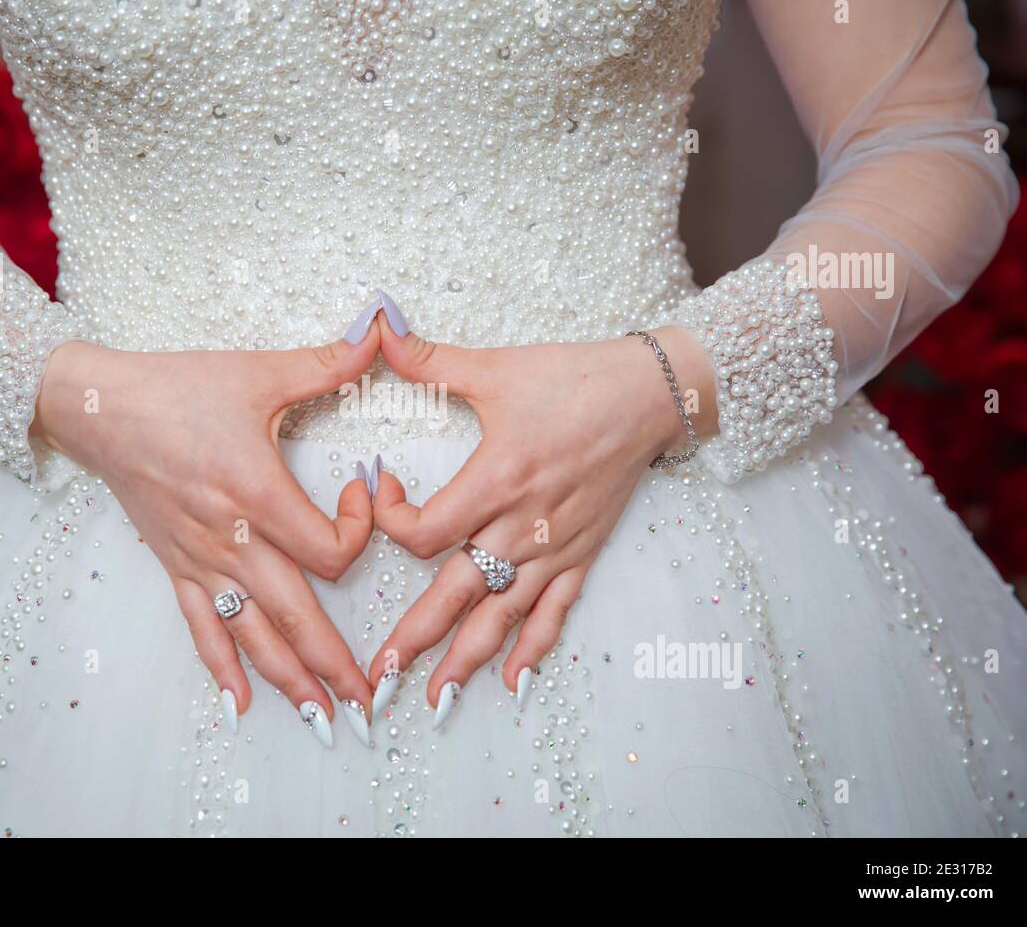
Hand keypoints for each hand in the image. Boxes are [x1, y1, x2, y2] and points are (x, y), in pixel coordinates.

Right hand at [32, 319, 383, 745]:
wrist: (98, 408)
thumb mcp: (258, 373)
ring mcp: (201, 561)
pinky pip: (201, 628)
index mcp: (258, 497)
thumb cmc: (177, 391)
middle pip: (296, 617)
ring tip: (323, 720)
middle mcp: (232, 542)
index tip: (369, 494)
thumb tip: (383, 329)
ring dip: (290, 681)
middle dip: (336, 665)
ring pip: (251, 635)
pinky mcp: (176, 566)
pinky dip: (221, 668)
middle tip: (370, 706)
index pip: (330, 552)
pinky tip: (240, 704)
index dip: (363, 534)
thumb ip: (328, 361)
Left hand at [366, 321, 717, 725]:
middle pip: (458, 593)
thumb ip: (430, 358)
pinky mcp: (581, 554)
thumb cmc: (573, 380)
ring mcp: (555, 547)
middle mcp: (524, 524)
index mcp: (497, 480)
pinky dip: (535, 648)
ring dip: (467, 658)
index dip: (389, 525)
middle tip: (382, 676)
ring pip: (503, 615)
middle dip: (416, 637)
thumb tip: (377, 328)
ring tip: (436, 698)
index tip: (380, 493)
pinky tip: (514, 682)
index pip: (426, 534)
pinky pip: (556, 612)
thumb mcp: (497, 367)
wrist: (648, 394)